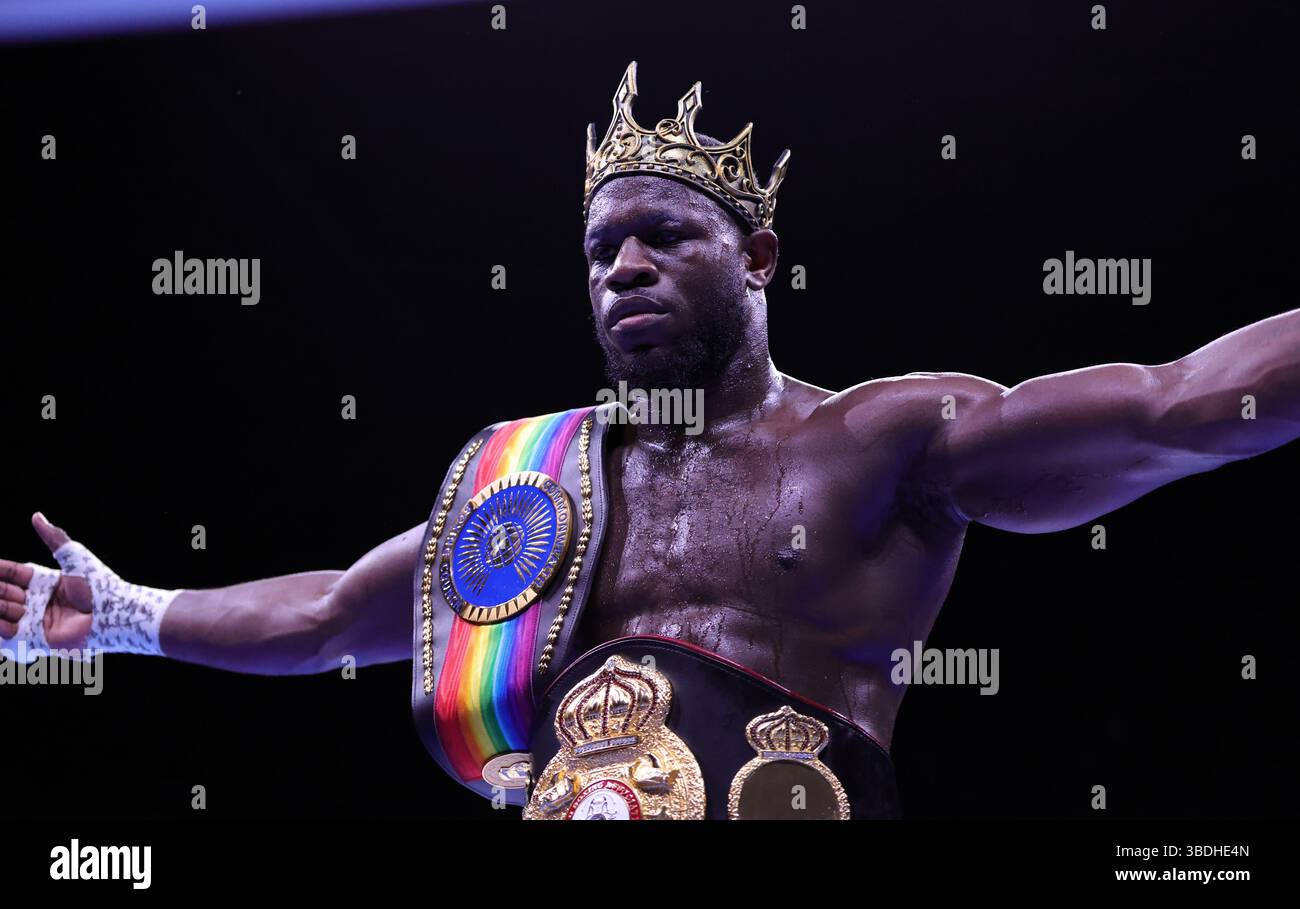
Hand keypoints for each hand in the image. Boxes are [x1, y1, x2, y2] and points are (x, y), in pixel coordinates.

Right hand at [0, 512, 92, 648]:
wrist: (113, 614)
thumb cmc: (98, 584)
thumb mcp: (74, 556)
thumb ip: (54, 537)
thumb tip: (36, 516)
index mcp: (43, 581)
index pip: (11, 573)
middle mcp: (36, 600)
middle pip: (2, 592)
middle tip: (15, 593)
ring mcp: (34, 620)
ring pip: (1, 611)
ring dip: (1, 607)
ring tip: (18, 607)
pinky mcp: (35, 639)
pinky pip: (6, 635)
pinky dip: (0, 627)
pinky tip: (10, 621)